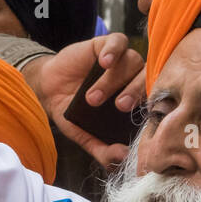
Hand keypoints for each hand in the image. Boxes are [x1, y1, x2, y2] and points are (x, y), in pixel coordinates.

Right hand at [26, 33, 145, 166]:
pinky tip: (103, 61)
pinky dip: (114, 51)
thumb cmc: (71, 112)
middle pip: (147, 79)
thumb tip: (121, 159)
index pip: (153, 100)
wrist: (47, 90)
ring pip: (132, 63)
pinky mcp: (107, 45)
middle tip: (118, 106)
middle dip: (134, 93)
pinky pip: (119, 42)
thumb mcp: (85, 135)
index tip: (137, 120)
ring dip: (113, 80)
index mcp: (136, 100)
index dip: (150, 108)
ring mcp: (122, 61)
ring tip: (92, 96)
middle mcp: (133, 78)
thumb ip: (102, 149)